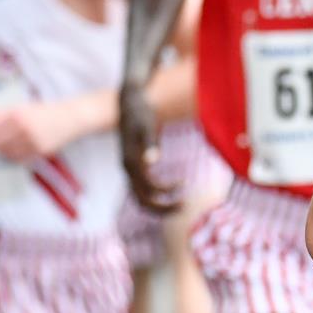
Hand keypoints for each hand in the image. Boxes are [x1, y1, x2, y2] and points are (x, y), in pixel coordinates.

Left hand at [0, 100, 80, 163]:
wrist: (71, 118)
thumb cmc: (47, 112)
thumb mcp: (24, 107)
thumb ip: (3, 115)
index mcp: (18, 114)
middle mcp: (23, 127)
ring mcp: (31, 141)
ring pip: (4, 151)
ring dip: (0, 149)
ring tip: (2, 144)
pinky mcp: (39, 151)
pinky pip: (17, 158)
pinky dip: (11, 155)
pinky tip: (12, 151)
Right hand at [119, 83, 178, 211]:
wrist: (128, 104)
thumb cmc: (140, 113)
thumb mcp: (147, 125)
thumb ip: (149, 143)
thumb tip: (152, 161)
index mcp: (130, 161)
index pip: (148, 188)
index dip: (167, 191)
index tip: (185, 183)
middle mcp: (127, 169)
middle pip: (142, 201)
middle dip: (162, 208)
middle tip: (185, 207)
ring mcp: (128, 170)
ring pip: (140, 199)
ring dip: (159, 206)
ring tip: (181, 204)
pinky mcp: (132, 167)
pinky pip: (142, 190)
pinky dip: (156, 196)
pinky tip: (172, 189)